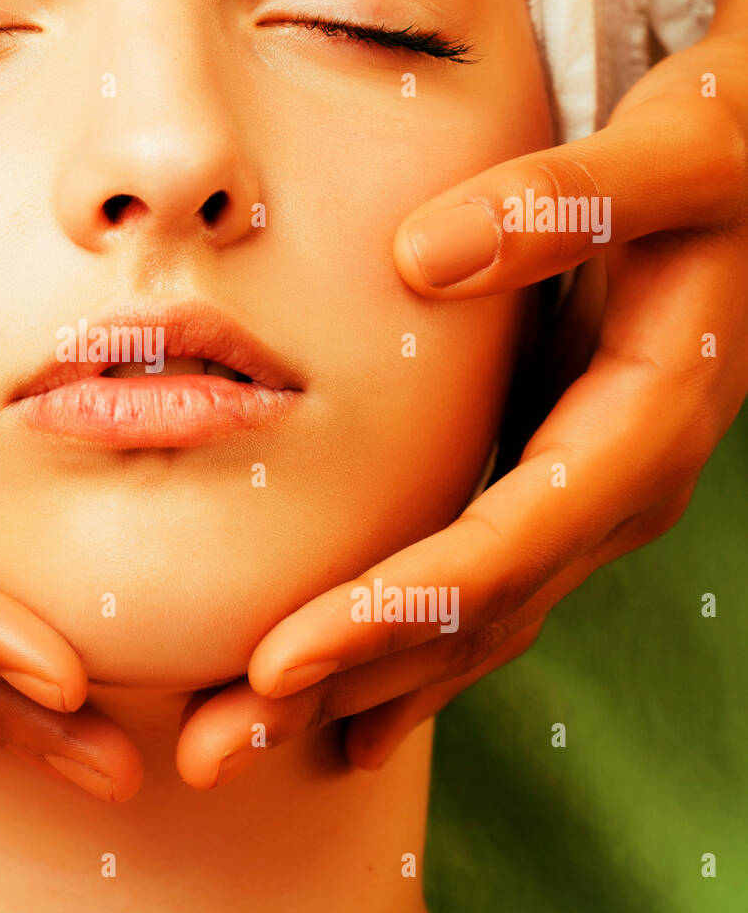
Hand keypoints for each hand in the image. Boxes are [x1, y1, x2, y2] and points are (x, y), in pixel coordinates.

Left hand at [176, 27, 747, 787]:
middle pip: (465, 621)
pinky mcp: (549, 489)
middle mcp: (612, 494)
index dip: (388, 611)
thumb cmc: (721, 159)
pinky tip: (336, 711)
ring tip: (241, 747)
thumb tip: (419, 257)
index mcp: (640, 428)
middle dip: (339, 687)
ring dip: (352, 691)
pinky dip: (398, 655)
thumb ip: (560, 203)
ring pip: (462, 629)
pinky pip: (470, 597)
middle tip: (215, 753)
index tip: (275, 662)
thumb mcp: (667, 161)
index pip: (497, 550)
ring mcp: (581, 504)